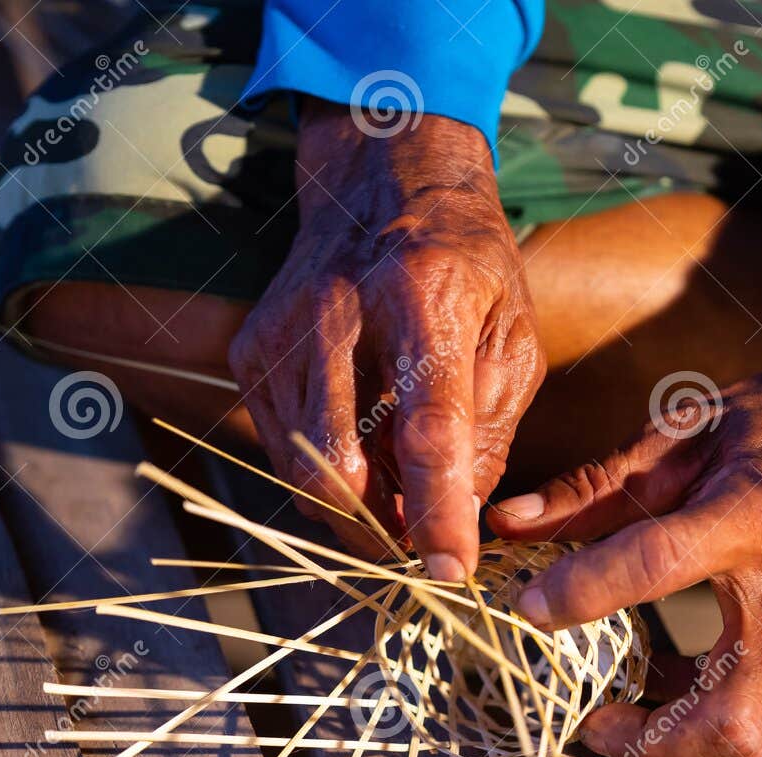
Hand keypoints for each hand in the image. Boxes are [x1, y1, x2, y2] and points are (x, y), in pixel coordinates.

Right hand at [227, 99, 543, 579]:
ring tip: (402, 501)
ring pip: (304, 471)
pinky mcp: (250, 351)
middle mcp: (336, 311)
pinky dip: (324, 476)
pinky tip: (363, 457)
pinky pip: (282, 450)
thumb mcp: (512, 334)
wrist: (381, 182)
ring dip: (356, 509)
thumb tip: (460, 516)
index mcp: (423, 296)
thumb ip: (490, 428)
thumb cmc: (464, 264)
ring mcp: (282, 332)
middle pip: (340, 464)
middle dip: (382, 530)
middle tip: (423, 546)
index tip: (450, 568)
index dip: (437, 506)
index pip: (427, 424)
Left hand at [485, 349, 761, 756]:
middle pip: (732, 726)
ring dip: (685, 754)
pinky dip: (716, 723)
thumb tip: (510, 522)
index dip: (587, 591)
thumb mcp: (685, 434)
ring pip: (761, 748)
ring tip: (630, 712)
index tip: (534, 611)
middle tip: (594, 725)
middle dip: (651, 751)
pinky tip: (679, 682)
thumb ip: (594, 488)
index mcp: (754, 515)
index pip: (660, 563)